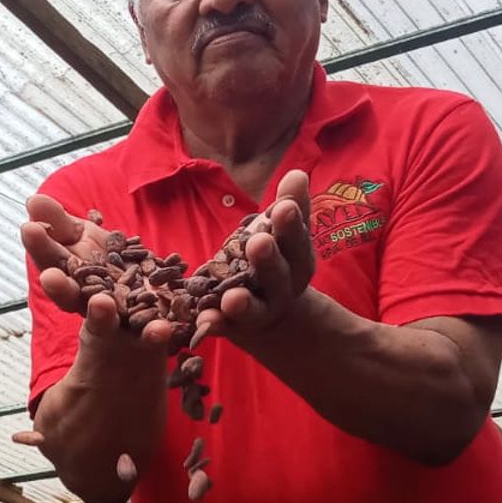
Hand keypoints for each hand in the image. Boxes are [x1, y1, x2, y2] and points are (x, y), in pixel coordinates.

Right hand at [20, 196, 177, 372]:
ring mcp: (117, 321)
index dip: (40, 248)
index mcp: (69, 277)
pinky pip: (150, 336)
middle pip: (71, 297)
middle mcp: (88, 303)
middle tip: (50, 277)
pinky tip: (162, 329)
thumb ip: (59, 223)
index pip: (51, 262)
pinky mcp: (146, 334)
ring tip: (101, 303)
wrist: (146, 294)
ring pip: (105, 322)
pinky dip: (155, 334)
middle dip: (60, 288)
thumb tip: (32, 200)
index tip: (29, 229)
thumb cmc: (104, 263)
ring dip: (102, 314)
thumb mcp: (82, 238)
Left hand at [193, 170, 315, 344]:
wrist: (271, 314)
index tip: (283, 206)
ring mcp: (257, 312)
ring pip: (252, 309)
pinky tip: (204, 319)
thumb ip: (291, 205)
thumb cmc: (276, 260)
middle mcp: (280, 291)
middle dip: (268, 259)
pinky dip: (213, 324)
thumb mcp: (284, 233)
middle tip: (259, 242)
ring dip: (242, 303)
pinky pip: (222, 327)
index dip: (291, 225)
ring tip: (232, 298)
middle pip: (277, 277)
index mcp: (297, 263)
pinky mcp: (232, 328)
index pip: (297, 242)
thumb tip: (297, 174)